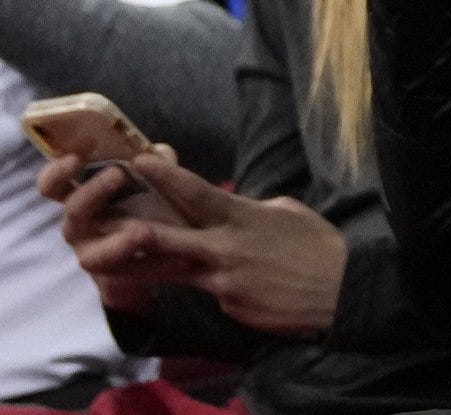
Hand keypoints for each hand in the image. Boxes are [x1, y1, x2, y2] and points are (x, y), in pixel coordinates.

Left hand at [54, 150, 346, 335]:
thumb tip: (240, 207)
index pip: (196, 193)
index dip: (165, 177)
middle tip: (97, 214)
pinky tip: (193, 282)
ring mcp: (223, 278)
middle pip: (167, 234)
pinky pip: (201, 291)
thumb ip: (254, 209)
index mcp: (243, 216)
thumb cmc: (318, 245)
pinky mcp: (227, 303)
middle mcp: (225, 246)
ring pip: (168, 270)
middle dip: (130, 223)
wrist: (340, 290)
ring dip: (136, 264)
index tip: (138, 160)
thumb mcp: (287, 213)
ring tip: (104, 259)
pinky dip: (196, 284)